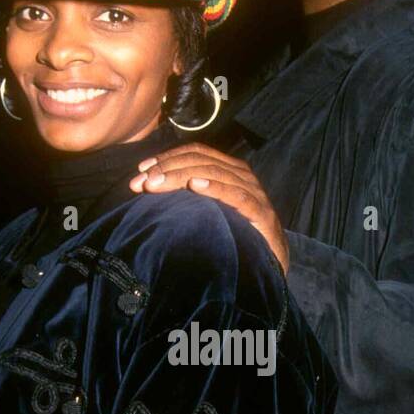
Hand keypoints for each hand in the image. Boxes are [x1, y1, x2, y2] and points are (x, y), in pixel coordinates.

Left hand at [129, 144, 288, 272]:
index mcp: (229, 170)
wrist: (272, 260)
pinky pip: (237, 196)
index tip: (141, 170)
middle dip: (167, 169)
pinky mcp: (261, 212)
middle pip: (200, 161)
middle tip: (142, 182)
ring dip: (181, 176)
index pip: (195, 153)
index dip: (167, 157)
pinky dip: (215, 188)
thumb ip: (189, 196)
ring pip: (214, 173)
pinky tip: (195, 186)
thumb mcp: (210, 210)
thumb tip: (150, 187)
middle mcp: (242, 175)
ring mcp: (253, 192)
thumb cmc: (237, 235)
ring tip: (157, 184)